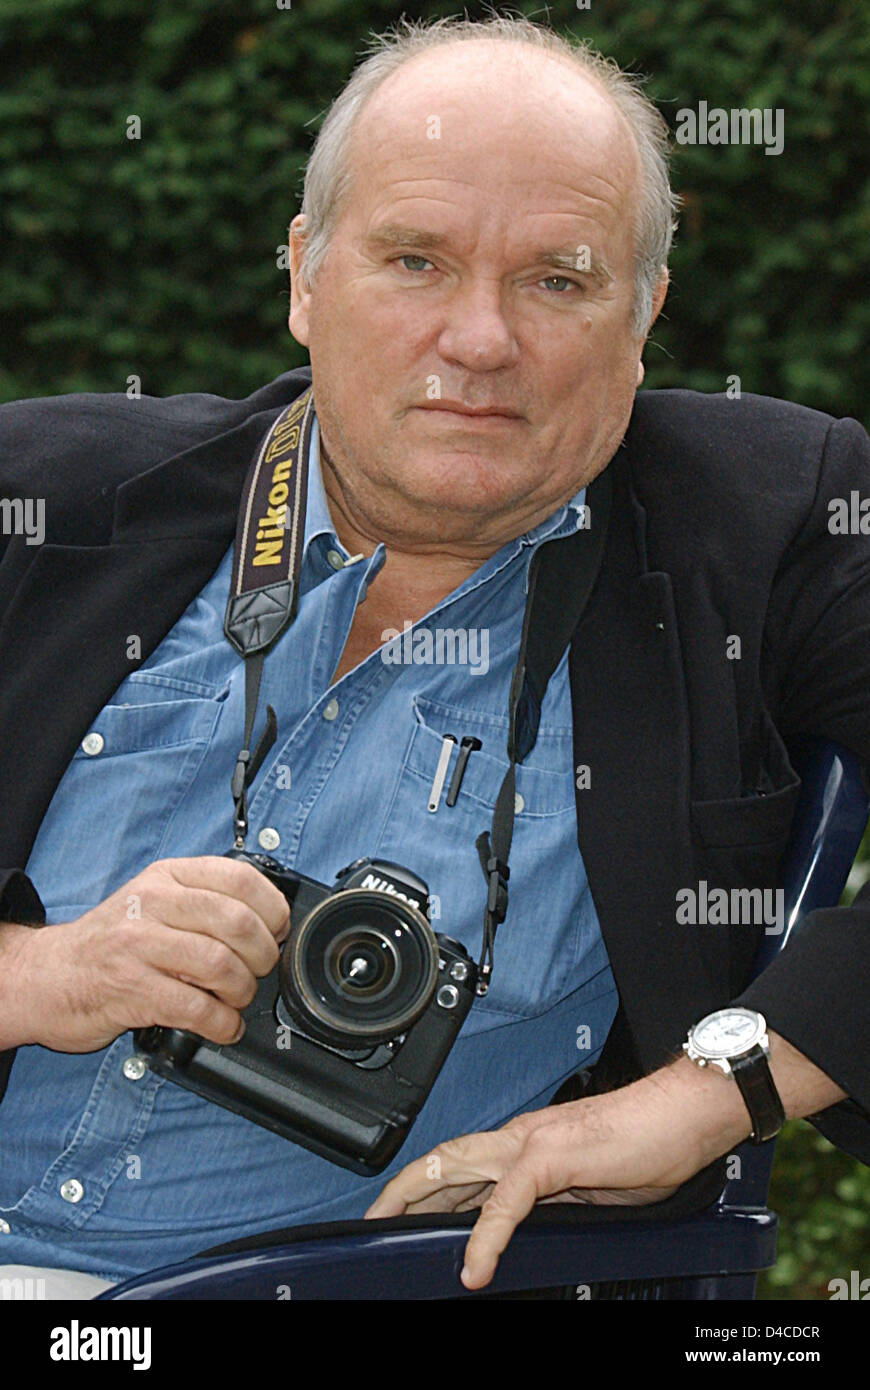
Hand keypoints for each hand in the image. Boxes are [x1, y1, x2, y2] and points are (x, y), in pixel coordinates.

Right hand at [10, 856, 289, 1051]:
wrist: (49, 976)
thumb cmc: (111, 942)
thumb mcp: (154, 899)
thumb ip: (203, 901)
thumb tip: (269, 920)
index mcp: (167, 877)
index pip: (239, 877)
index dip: (272, 907)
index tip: (278, 929)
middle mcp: (154, 903)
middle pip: (238, 922)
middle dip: (263, 954)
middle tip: (259, 971)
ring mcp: (139, 946)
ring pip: (221, 964)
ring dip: (243, 991)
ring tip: (237, 1000)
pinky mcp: (131, 990)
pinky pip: (196, 1007)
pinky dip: (222, 1023)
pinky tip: (223, 1025)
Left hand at [365, 1072, 727, 1289]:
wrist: (685, 1113)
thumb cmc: (648, 1144)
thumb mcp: (589, 1186)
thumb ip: (552, 1203)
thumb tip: (526, 1235)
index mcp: (528, 1143)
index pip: (463, 1164)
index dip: (427, 1187)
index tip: (402, 1214)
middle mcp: (521, 1137)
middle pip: (444, 1159)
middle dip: (401, 1190)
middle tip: (371, 1222)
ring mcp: (533, 1142)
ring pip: (457, 1167)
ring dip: (417, 1200)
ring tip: (387, 1230)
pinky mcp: (553, 1157)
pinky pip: (508, 1201)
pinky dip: (486, 1237)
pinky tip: (474, 1266)